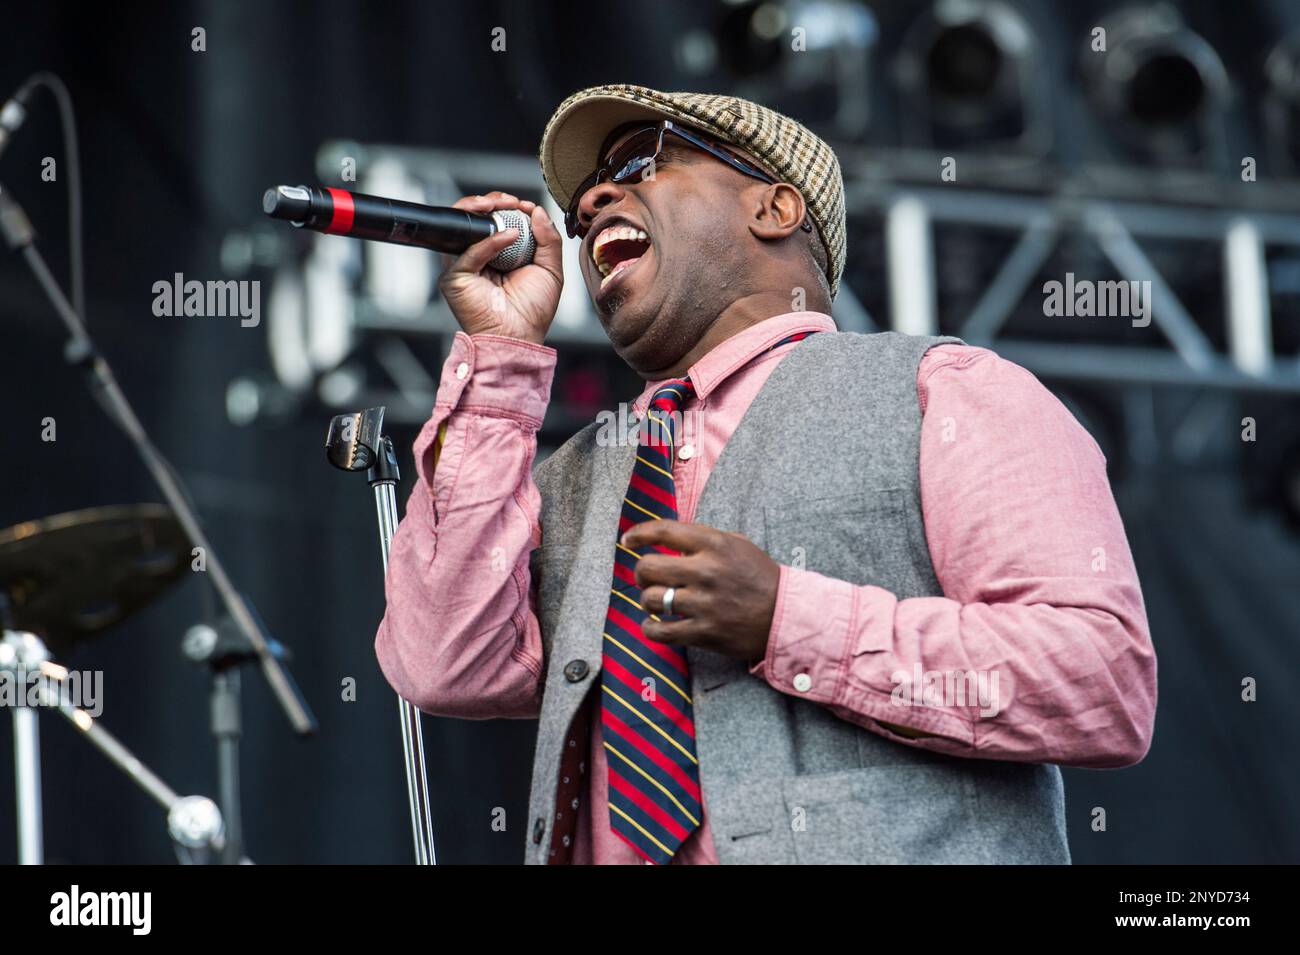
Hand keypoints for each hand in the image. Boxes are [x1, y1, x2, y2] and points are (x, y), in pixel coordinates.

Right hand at [436, 192, 563, 343]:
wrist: (519, 337)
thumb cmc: (532, 311)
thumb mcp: (550, 270)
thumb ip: (549, 239)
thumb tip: (537, 211)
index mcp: (498, 253)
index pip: (496, 219)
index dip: (508, 207)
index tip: (525, 205)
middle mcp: (477, 256)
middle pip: (476, 217)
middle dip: (493, 201)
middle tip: (512, 201)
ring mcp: (463, 264)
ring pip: (462, 225)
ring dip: (480, 208)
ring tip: (502, 205)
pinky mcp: (454, 276)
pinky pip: (468, 251)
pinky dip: (489, 241)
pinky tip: (509, 237)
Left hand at [622, 520, 780, 661]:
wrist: (786, 614)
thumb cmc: (758, 576)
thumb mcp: (736, 544)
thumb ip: (702, 539)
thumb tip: (666, 538)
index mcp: (714, 544)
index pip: (664, 531)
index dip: (639, 534)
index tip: (628, 541)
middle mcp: (707, 571)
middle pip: (648, 567)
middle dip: (641, 572)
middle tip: (647, 577)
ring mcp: (705, 604)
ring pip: (651, 599)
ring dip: (648, 600)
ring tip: (656, 601)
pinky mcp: (705, 632)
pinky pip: (660, 631)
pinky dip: (651, 628)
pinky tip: (655, 624)